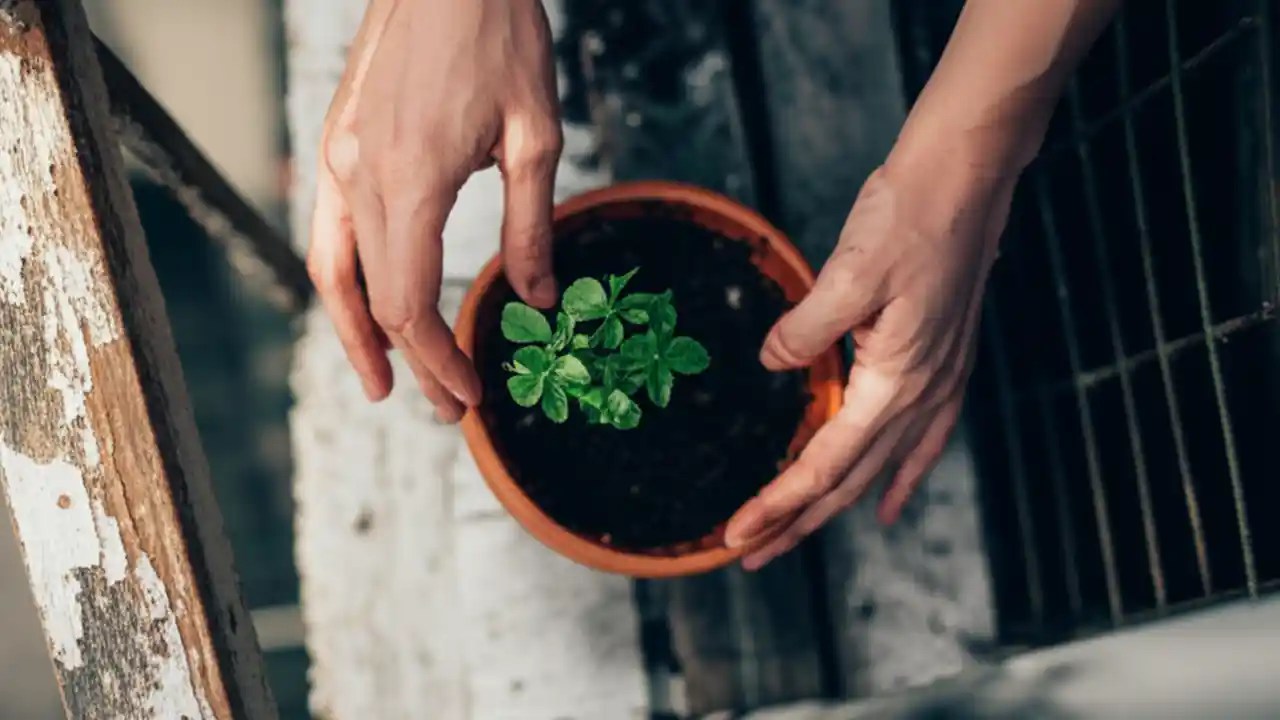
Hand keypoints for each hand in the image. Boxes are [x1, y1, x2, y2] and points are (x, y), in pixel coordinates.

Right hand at [305, 0, 562, 417]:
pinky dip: (348, 279)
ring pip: (336, 269)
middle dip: (409, 362)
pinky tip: (368, 301)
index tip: (469, 395)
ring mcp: (339, 157)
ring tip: (384, 377)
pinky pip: (331, 229)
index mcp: (409, 182)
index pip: (408, 304)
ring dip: (359, 332)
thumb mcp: (536, 137)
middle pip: (373, 299)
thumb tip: (537, 299)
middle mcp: (359, 176)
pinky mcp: (338, 139)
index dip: (437, 361)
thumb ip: (531, 226)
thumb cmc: (499, 36)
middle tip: (446, 407)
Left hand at [725, 152, 1016, 569]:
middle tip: (750, 554)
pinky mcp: (943, 362)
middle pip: (849, 481)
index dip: (779, 502)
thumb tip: (774, 363)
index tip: (738, 533)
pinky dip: (900, 478)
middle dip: (797, 522)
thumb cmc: (909, 215)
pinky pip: (923, 441)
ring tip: (797, 535)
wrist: (966, 175)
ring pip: (879, 467)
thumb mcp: (847, 272)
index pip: (825, 463)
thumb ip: (805, 329)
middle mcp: (922, 392)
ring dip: (834, 507)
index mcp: (895, 380)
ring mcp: (940, 380)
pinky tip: (888, 503)